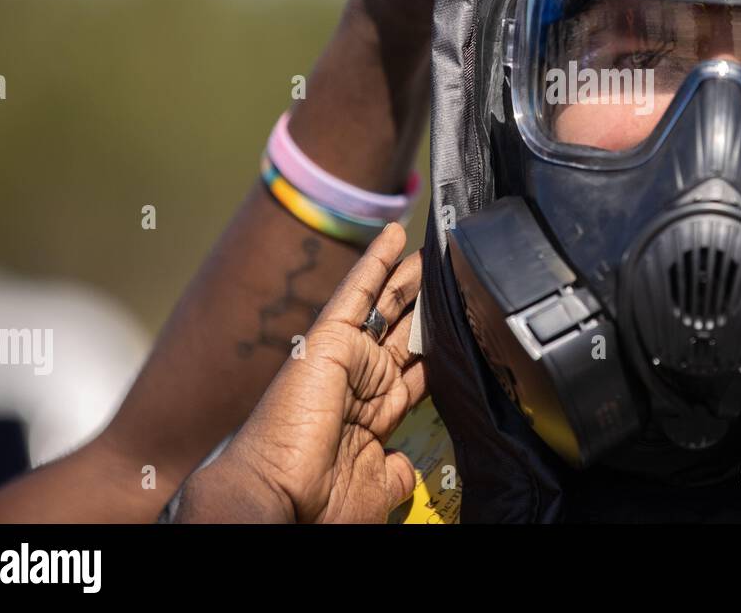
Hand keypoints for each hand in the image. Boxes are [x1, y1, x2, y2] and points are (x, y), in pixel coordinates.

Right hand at [176, 224, 425, 522]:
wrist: (280, 504)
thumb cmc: (317, 506)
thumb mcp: (379, 488)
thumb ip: (400, 469)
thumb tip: (411, 465)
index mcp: (375, 416)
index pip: (416, 370)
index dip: (438, 345)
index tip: (460, 322)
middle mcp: (362, 382)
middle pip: (405, 331)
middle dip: (428, 304)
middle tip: (452, 271)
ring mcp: (347, 359)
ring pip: (387, 305)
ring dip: (411, 277)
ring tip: (436, 248)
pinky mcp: (330, 340)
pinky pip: (358, 292)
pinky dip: (376, 262)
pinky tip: (395, 235)